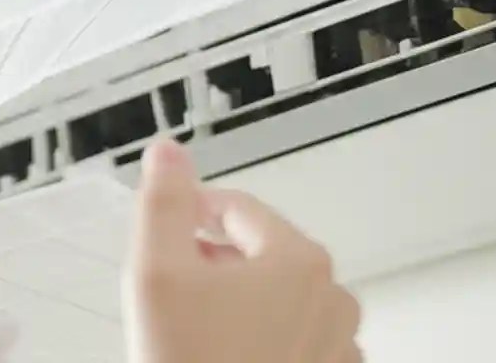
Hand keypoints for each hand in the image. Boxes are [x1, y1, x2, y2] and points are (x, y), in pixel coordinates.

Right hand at [124, 139, 361, 362]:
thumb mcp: (156, 274)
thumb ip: (163, 203)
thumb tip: (168, 152)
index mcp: (299, 259)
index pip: (237, 208)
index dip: (190, 215)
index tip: (164, 237)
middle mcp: (334, 298)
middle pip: (261, 254)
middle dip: (214, 264)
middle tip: (172, 299)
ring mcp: (340, 346)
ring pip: (278, 301)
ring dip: (239, 305)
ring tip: (196, 337)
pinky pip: (295, 343)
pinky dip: (262, 344)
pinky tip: (225, 359)